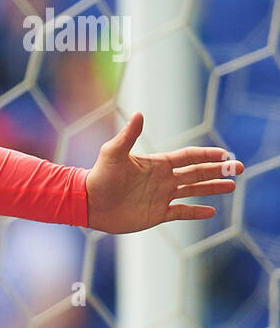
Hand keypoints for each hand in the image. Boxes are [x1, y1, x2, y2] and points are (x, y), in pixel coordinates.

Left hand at [85, 112, 240, 233]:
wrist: (87, 203)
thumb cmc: (99, 176)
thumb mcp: (113, 153)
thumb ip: (128, 136)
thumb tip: (139, 114)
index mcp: (156, 164)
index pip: (188, 157)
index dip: (206, 155)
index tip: (225, 154)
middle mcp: (162, 179)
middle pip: (196, 173)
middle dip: (218, 170)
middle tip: (240, 168)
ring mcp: (160, 196)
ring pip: (193, 191)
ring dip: (212, 189)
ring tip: (232, 187)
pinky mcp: (156, 214)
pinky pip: (181, 213)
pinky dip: (196, 212)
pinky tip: (211, 211)